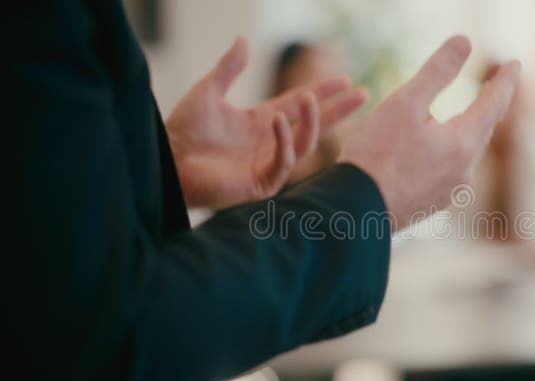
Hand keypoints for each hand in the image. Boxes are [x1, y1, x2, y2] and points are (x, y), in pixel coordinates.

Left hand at [166, 37, 367, 208]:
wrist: (168, 160)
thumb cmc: (182, 131)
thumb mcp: (208, 91)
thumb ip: (229, 68)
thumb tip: (243, 40)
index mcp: (259, 122)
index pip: (298, 105)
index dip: (322, 92)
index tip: (344, 80)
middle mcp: (269, 143)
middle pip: (313, 125)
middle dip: (338, 110)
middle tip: (363, 94)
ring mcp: (268, 164)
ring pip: (304, 142)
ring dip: (312, 121)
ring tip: (311, 98)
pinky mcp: (262, 183)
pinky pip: (283, 161)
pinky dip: (284, 141)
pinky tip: (277, 121)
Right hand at [339, 35, 519, 228]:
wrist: (355, 211)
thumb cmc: (377, 155)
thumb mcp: (405, 103)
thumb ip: (437, 71)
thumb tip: (464, 42)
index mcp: (462, 143)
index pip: (493, 103)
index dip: (504, 81)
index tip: (514, 64)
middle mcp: (463, 170)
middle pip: (483, 130)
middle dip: (490, 105)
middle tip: (497, 86)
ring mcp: (448, 192)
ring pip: (466, 153)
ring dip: (470, 131)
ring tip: (470, 117)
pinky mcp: (430, 204)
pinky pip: (448, 172)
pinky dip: (449, 154)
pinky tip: (437, 155)